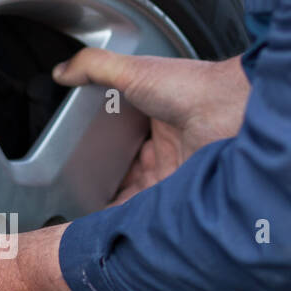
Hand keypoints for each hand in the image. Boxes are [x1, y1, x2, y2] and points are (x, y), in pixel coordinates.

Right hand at [53, 49, 249, 203]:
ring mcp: (171, 168)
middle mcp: (164, 143)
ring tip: (87, 213)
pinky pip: (147, 209)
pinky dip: (128, 218)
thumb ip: (94, 66)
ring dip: (115, 202)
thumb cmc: (191, 86)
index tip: (80, 157)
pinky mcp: (177, 190)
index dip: (102, 146)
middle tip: (80, 191)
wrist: (228, 111)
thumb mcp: (133, 70)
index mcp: (152, 114)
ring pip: (136, 191)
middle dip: (107, 181)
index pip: (121, 135)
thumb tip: (62, 70)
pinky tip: (108, 224)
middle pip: (128, 168)